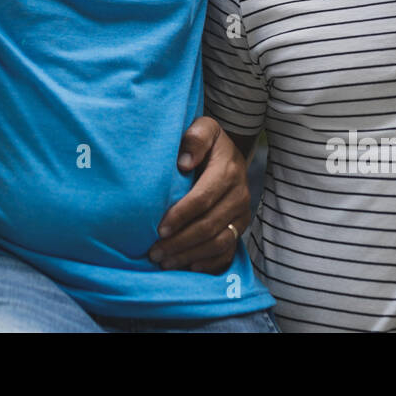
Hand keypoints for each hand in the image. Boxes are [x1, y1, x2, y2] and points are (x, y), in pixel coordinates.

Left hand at [148, 116, 250, 273]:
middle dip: (180, 242)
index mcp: (228, 171)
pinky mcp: (240, 227)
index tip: (159, 228)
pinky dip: (209, 264)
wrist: (229, 152)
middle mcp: (239, 195)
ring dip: (190, 255)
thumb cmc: (207, 142)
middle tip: (154, 252)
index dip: (181, 216)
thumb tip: (185, 163)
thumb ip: (195, 138)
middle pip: (209, 226)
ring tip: (165, 262)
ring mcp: (242, 214)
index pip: (203, 199)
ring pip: (219, 243)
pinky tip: (188, 268)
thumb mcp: (204, 128)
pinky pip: (228, 252)